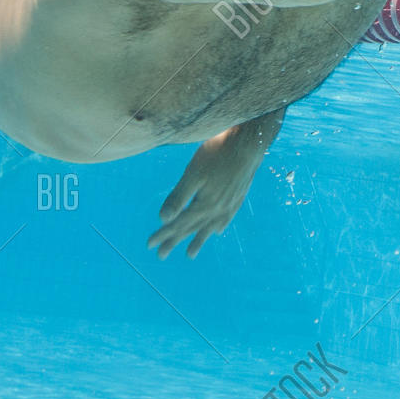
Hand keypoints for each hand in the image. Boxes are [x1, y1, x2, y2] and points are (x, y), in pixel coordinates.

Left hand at [147, 112, 279, 258]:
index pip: (178, 224)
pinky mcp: (238, 197)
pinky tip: (217, 231)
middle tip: (161, 256)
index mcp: (204, 206)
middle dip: (174, 241)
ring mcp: (229, 205)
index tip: (150, 245)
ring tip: (190, 254)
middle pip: (191, 229)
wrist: (249, 142)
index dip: (163, 234)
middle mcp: (217, 210)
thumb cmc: (217, 154)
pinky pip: (225, 219)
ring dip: (198, 240)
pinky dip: (218, 227)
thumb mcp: (193, 174)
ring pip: (210, 228)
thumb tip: (163, 220)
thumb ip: (179, 197)